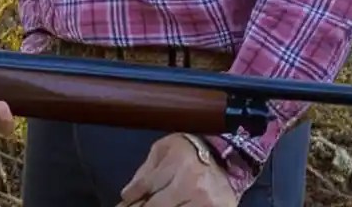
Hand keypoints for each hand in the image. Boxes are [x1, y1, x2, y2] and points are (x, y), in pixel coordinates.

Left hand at [116, 133, 238, 206]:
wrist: (229, 156)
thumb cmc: (190, 150)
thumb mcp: (164, 150)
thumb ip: (145, 170)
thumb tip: (127, 193)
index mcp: (176, 161)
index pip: (146, 186)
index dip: (131, 197)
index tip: (123, 203)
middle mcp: (191, 182)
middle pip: (157, 205)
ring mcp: (205, 200)